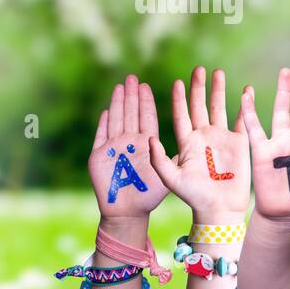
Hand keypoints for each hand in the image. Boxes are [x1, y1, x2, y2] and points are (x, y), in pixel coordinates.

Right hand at [90, 75, 168, 217]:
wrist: (128, 211)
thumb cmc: (149, 195)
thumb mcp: (167, 173)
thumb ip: (173, 156)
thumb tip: (191, 140)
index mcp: (146, 143)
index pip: (146, 117)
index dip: (146, 102)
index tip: (146, 85)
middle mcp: (129, 142)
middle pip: (130, 114)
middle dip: (131, 96)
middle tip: (132, 77)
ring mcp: (113, 147)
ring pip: (116, 120)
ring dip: (118, 103)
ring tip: (120, 86)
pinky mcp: (98, 156)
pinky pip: (101, 136)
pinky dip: (103, 124)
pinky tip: (106, 110)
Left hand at [149, 67, 250, 223]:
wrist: (219, 208)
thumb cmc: (194, 197)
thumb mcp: (171, 179)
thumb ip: (159, 159)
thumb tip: (149, 138)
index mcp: (186, 142)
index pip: (181, 114)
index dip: (179, 98)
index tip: (178, 82)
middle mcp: (203, 136)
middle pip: (200, 106)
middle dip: (199, 87)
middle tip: (199, 68)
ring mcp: (222, 138)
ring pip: (219, 108)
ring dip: (219, 90)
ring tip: (218, 72)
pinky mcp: (240, 143)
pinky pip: (242, 119)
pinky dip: (244, 105)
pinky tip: (245, 91)